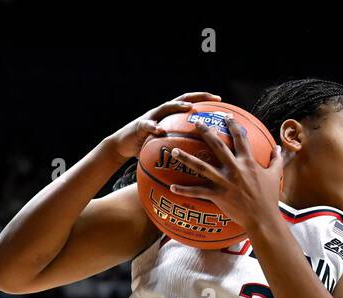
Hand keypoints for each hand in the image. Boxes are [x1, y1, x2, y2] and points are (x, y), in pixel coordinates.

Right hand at [104, 91, 222, 161]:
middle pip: (182, 100)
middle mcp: (162, 112)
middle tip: (212, 97)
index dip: (204, 99)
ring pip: (166, 107)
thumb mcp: (167, 143)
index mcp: (171, 116)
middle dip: (198, 97)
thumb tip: (200, 155)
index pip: (190, 103)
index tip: (219, 99)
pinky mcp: (140, 126)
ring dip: (178, 107)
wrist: (123, 145)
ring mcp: (151, 117)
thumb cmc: (148, 145)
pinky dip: (154, 127)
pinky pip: (148, 125)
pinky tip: (160, 130)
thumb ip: (180, 143)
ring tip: (189, 108)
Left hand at [167, 119, 283, 234]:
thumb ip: (276, 160)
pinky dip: (185, 191)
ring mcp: (225, 182)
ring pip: (201, 167)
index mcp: (248, 162)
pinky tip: (172, 188)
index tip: (227, 115)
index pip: (240, 138)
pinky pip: (198, 192)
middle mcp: (235, 169)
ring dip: (186, 158)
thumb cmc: (270, 199)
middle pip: (217, 146)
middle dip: (206, 132)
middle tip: (196, 122)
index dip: (233, 124)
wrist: (263, 219)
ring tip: (173, 151)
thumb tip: (280, 149)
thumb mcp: (276, 176)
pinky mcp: (218, 196)